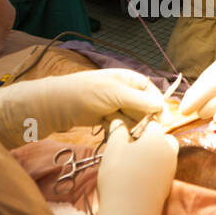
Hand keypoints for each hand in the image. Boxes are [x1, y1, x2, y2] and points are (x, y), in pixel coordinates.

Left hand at [0, 68, 162, 147]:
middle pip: (144, 108)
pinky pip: (121, 127)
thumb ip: (139, 101)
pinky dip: (120, 132)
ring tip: (125, 134)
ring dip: (131, 128)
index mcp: (128, 79)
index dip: (158, 107)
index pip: (152, 92)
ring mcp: (114, 106)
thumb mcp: (114, 94)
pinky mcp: (105, 119)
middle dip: (144, 120)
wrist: (53, 105)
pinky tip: (116, 135)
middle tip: (141, 133)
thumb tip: (162, 107)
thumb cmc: (84, 93)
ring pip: (133, 120)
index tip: (162, 123)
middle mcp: (123, 91)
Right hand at [96, 118, 178, 214]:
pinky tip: (136, 178)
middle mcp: (169, 153)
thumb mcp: (113, 149)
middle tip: (131, 148)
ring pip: (164, 156)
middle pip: (164, 140)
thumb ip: (117, 132)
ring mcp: (170, 171)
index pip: (153, 125)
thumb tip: (118, 122)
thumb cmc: (120, 174)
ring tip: (131, 164)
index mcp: (158, 139)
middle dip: (151, 141)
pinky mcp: (167, 187)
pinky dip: (152, 171)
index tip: (126, 134)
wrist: (130, 211)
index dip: (139, 127)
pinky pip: (162, 172)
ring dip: (152, 156)